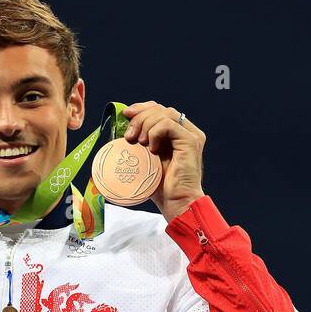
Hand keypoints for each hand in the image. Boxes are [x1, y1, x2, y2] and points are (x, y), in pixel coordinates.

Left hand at [121, 102, 205, 220]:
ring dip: (145, 125)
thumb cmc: (160, 187)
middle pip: (160, 109)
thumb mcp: (144, 159)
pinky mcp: (191, 141)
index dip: (141, 108)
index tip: (126, 115)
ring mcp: (190, 135)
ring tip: (138, 143)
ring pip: (164, 114)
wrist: (176, 202)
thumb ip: (138, 143)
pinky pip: (168, 125)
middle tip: (128, 136)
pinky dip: (155, 133)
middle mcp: (186, 131)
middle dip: (140, 117)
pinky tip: (152, 148)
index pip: (159, 109)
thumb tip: (119, 130)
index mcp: (176, 133)